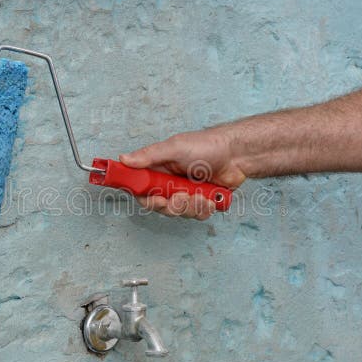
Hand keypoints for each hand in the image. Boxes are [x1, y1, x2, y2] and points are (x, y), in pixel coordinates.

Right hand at [119, 128, 246, 219]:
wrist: (237, 155)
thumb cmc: (207, 146)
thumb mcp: (175, 147)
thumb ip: (149, 156)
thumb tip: (124, 159)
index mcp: (159, 168)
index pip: (140, 188)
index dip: (144, 197)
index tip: (155, 199)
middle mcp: (169, 182)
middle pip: (159, 206)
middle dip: (172, 205)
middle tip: (182, 197)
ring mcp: (185, 193)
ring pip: (178, 213)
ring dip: (191, 207)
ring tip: (202, 195)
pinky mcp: (200, 202)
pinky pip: (195, 215)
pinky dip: (203, 210)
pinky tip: (210, 199)